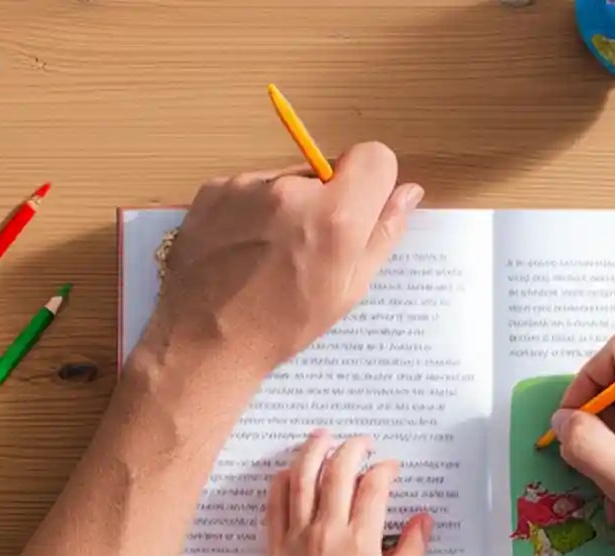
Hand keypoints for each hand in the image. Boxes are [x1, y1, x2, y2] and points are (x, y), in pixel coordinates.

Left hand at [151, 142, 422, 372]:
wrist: (205, 341)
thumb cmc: (284, 324)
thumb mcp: (349, 289)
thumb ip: (383, 233)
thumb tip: (408, 192)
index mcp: (335, 216)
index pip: (375, 155)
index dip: (373, 181)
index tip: (359, 209)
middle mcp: (291, 189)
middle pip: (327, 170)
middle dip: (325, 199)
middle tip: (307, 248)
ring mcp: (247, 185)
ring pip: (285, 180)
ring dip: (286, 206)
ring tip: (268, 254)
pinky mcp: (213, 189)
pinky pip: (249, 188)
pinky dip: (251, 210)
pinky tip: (241, 249)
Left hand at [248, 431, 430, 555]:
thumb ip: (412, 550)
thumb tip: (424, 517)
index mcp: (360, 542)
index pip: (374, 487)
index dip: (384, 469)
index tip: (390, 465)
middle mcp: (327, 531)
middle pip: (338, 472)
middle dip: (353, 448)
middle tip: (362, 441)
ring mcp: (297, 536)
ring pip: (302, 479)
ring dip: (313, 451)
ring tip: (323, 434)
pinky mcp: (275, 545)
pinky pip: (275, 503)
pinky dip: (282, 480)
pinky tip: (291, 468)